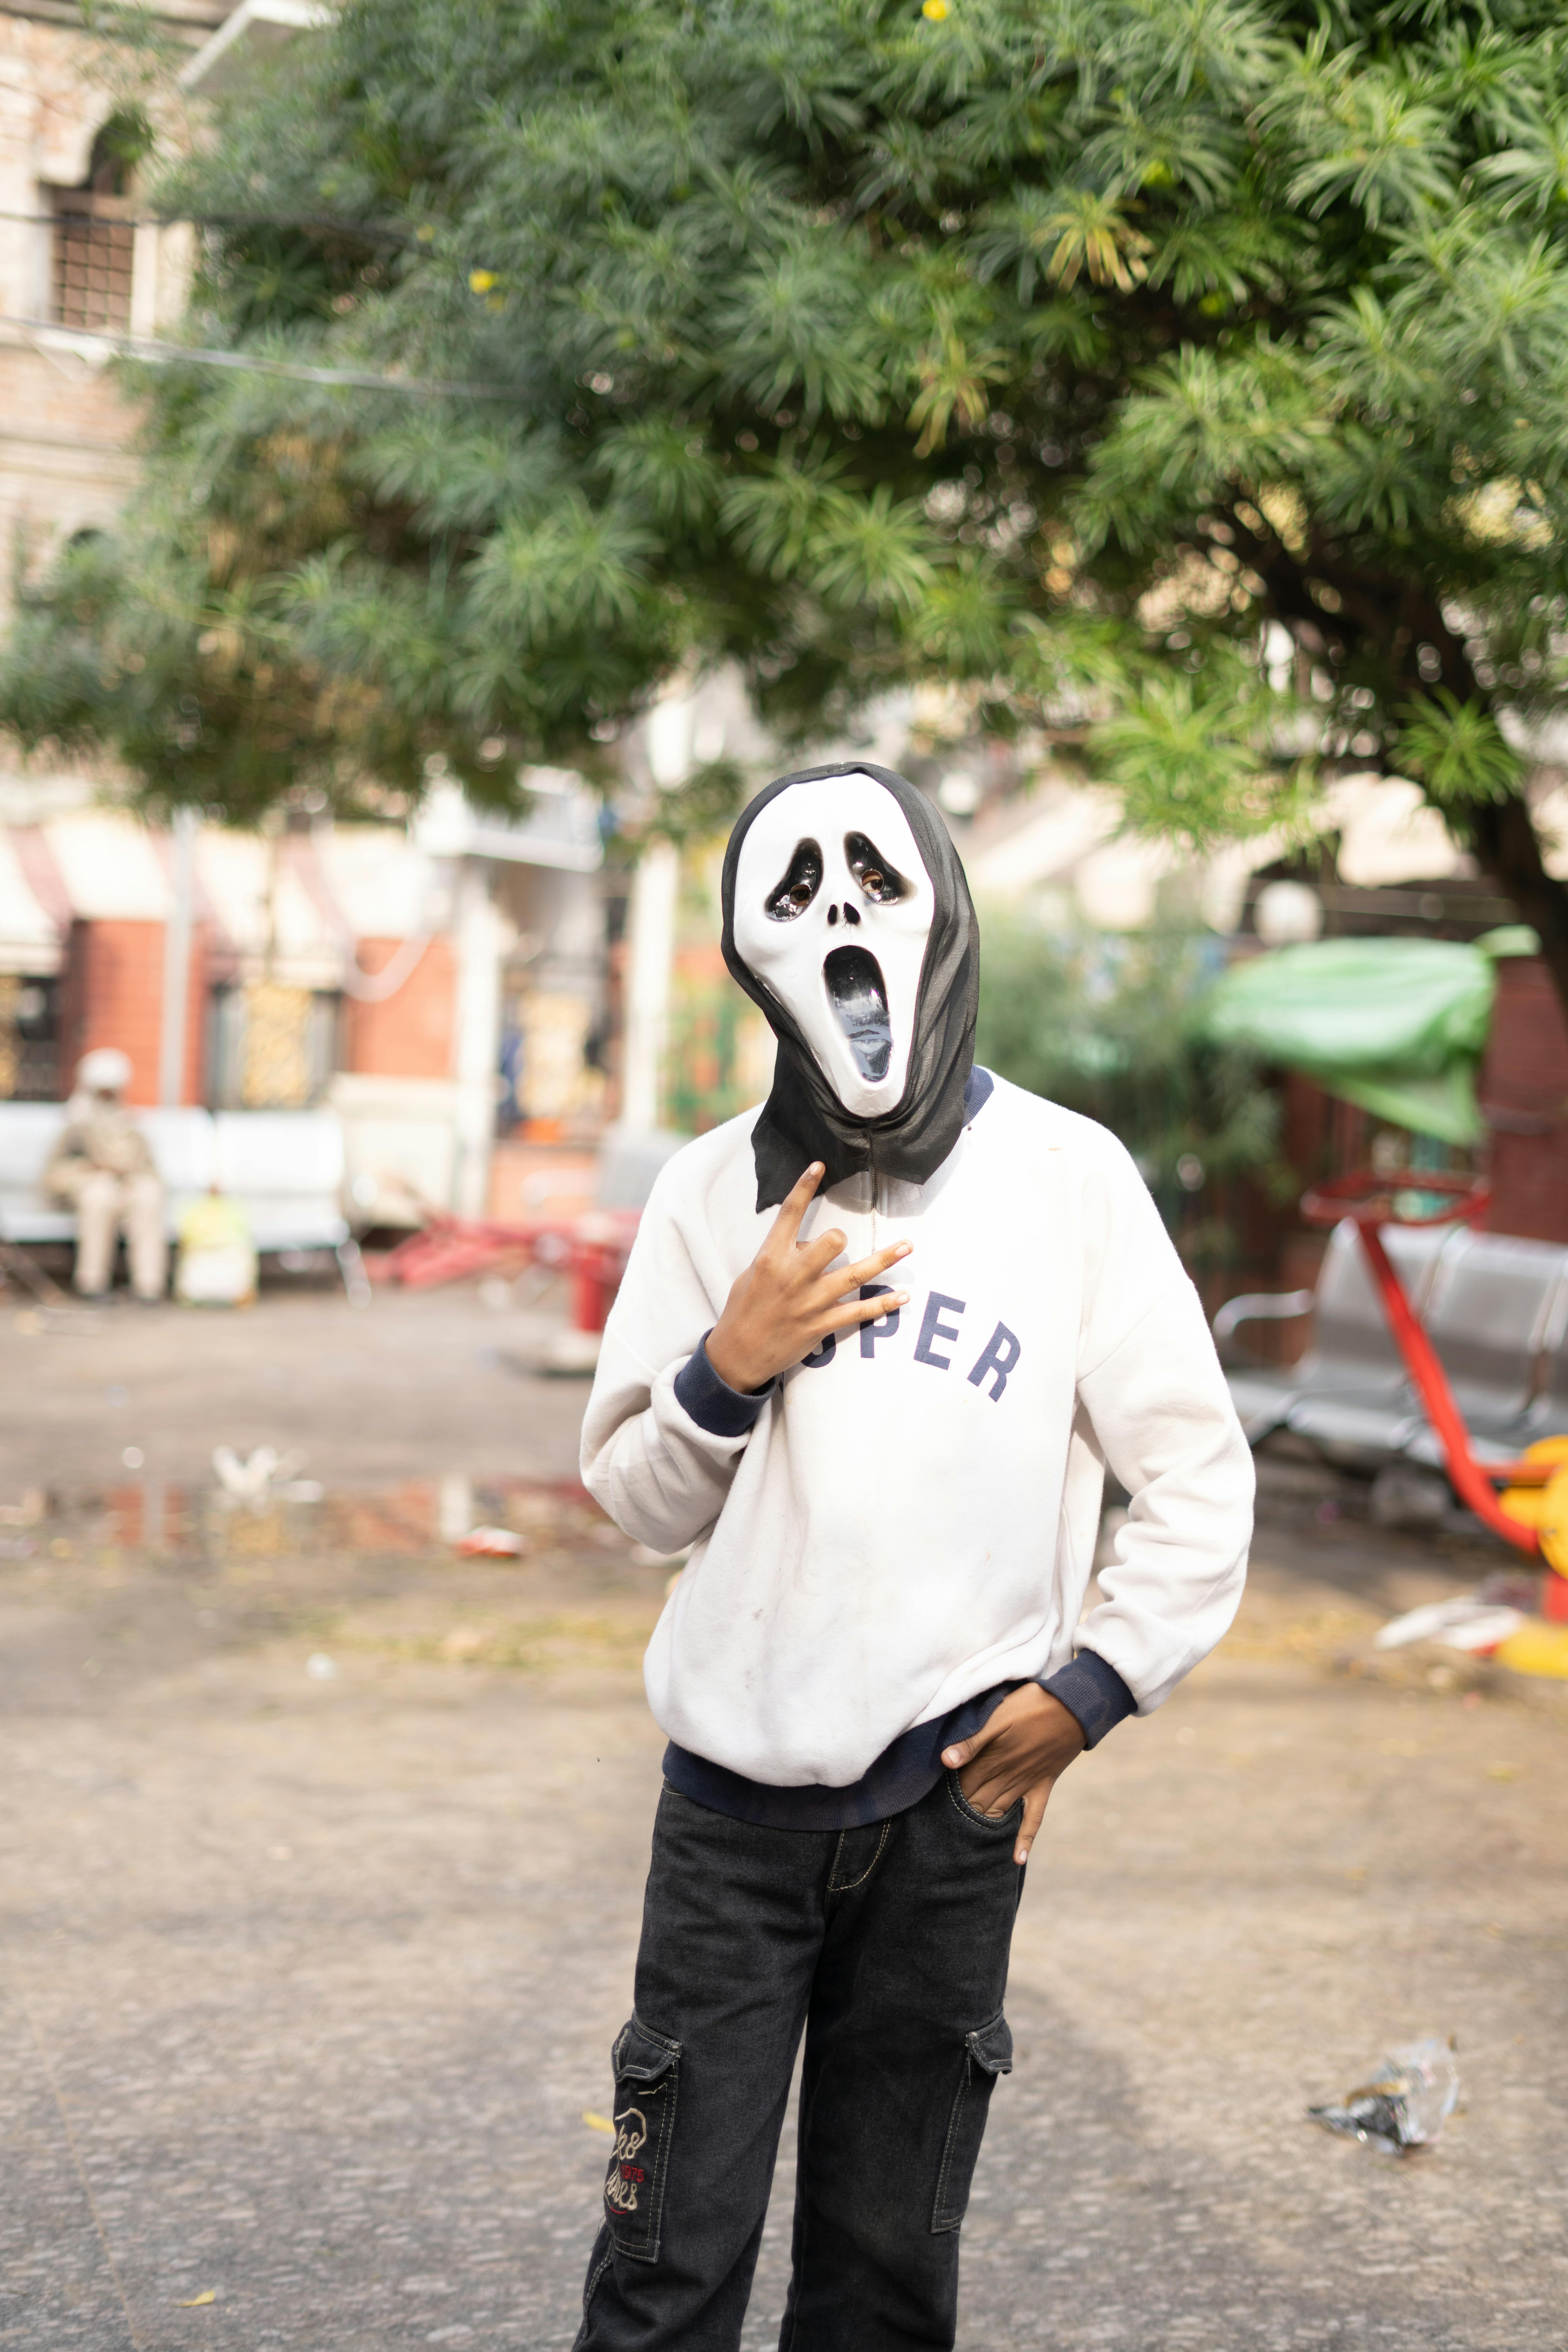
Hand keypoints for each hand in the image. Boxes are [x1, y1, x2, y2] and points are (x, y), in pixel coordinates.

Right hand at [704, 1162, 911, 1393]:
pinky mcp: (821, 1325)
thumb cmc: (743, 1310)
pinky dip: (884, 1305)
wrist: (736, 1354)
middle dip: (839, 1238)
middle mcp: (792, 1277)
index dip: (804, 1187)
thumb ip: (781, 1255)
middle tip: (839, 1243)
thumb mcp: (753, 1274)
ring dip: (884, 1259)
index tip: (819, 1165)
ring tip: (907, 1246)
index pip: (789, 1215)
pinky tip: (903, 1297)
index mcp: (770, 1258)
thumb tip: (810, 1245)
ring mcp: (809, 1302)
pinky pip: (860, 1312)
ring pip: (854, 1275)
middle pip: (830, 1243)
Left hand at [942, 1684, 1085, 1865]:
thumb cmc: (1031, 1705)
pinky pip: (1034, 1818)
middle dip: (960, 1812)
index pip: (962, 1783)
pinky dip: (1025, 1839)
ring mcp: (1027, 1784)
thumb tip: (944, 1761)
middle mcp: (1007, 1776)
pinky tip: (1018, 1860)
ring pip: (1000, 1812)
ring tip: (963, 1843)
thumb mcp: (997, 1715)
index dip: (947, 1794)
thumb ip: (971, 1740)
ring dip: (982, 1825)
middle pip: (978, 1800)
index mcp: (992, 1758)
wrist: (1072, 1706)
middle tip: (941, 1830)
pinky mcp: (1044, 1786)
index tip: (930, 1807)